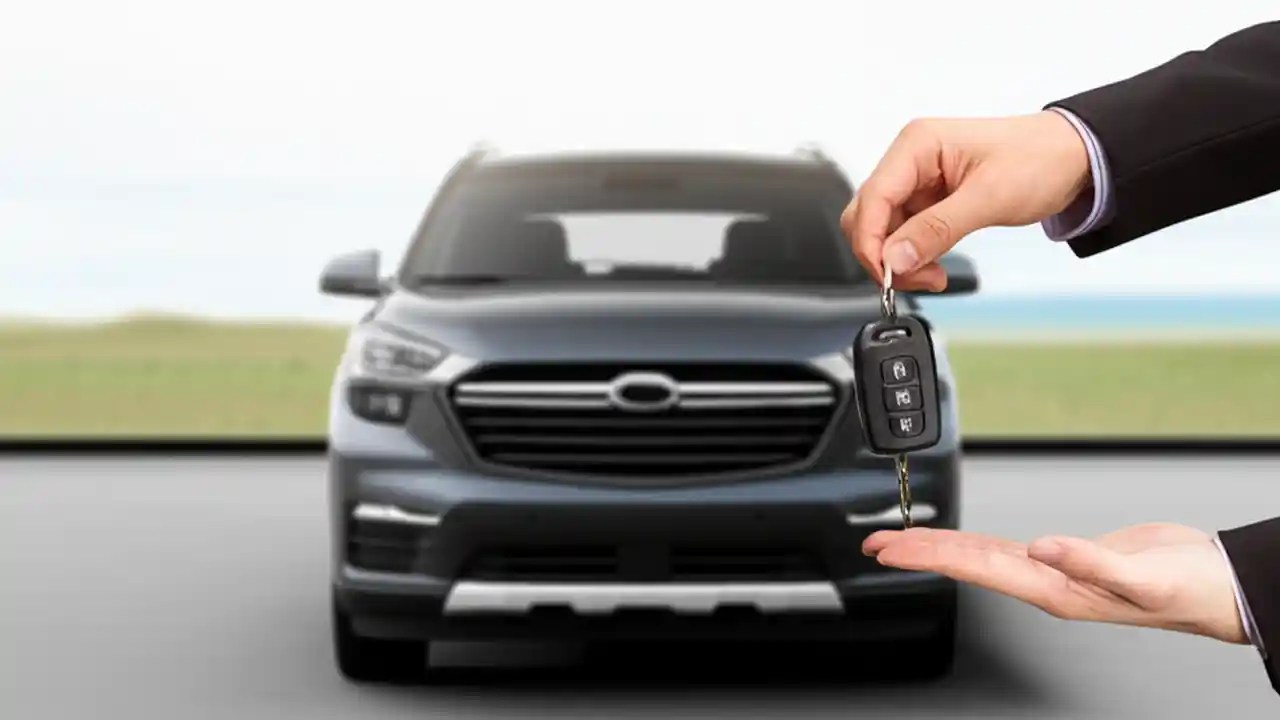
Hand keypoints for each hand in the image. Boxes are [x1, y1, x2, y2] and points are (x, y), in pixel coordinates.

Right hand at [841, 111, 1091, 290]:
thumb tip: (895, 259)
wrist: (1073, 157)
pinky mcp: (928, 200)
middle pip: (868, 217)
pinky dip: (914, 256)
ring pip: (884, 230)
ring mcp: (917, 181)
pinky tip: (934, 265)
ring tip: (933, 275)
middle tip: (914, 279)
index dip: (872, 243)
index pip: (872, 198)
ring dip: (901, 260)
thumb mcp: (989, 198)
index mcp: (916, 144)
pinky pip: (905, 234)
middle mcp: (910, 160)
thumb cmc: (1040, 159)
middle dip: (884, 255)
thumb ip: (937, 230)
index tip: (887, 277)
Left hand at [863, 523, 1247, 644]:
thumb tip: (1044, 546)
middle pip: (966, 563)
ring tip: (900, 542)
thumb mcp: (1141, 576)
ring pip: (981, 556)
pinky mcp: (1066, 555)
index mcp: (1054, 589)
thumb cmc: (1186, 590)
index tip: (889, 551)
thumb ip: (1090, 561)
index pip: (974, 569)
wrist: (1214, 585)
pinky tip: (960, 540)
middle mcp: (1045, 581)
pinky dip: (976, 542)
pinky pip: (1006, 548)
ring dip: (939, 548)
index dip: (928, 557)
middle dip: (917, 553)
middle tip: (874, 544)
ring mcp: (1053, 570)